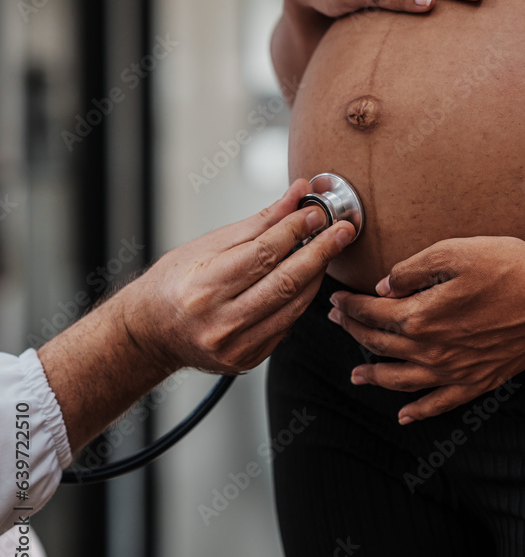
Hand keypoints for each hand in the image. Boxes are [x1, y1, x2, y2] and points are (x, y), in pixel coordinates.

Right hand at [125, 178, 355, 375]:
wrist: (151, 332)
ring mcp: (235, 347)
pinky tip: (307, 278)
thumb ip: (259, 222)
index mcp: (203, 288)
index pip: (262, 254)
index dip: (295, 230)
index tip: (316, 212)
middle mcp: (219, 322)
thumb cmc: (175, 283)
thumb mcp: (209, 244)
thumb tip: (296, 195)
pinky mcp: (247, 360)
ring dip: (317, 274)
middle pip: (285, 282)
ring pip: (293, 306)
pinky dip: (301, 298)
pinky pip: (286, 324)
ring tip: (329, 249)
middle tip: (342, 229)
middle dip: (320, 251)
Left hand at [328, 235, 524, 422]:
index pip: (374, 314)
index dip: (351, 306)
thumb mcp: (454, 252)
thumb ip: (413, 270)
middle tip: (339, 323)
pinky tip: (405, 415)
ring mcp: (456, 370)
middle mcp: (433, 350)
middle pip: (381, 345)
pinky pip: (441, 403)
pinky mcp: (480, 380)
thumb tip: (384, 285)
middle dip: (354, 332)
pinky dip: (419, 411)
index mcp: (422, 316)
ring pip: (402, 380)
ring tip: (357, 374)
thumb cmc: (510, 266)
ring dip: (375, 376)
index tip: (338, 299)